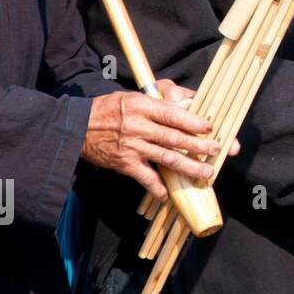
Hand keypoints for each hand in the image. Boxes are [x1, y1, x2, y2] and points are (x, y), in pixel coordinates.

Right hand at [82, 86, 228, 199]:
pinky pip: (145, 178)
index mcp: (142, 107)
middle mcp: (138, 127)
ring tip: (206, 173)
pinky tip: (169, 195)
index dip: (192, 122)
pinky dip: (158, 188)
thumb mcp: (134, 98)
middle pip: (174, 137)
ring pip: (166, 158)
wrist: (76, 127)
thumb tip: (190, 105)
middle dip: (198, 146)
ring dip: (188, 167)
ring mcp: (132, 147)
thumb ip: (160, 104)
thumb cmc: (110, 109)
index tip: (210, 128)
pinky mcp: (124, 163)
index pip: (172, 115)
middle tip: (217, 150)